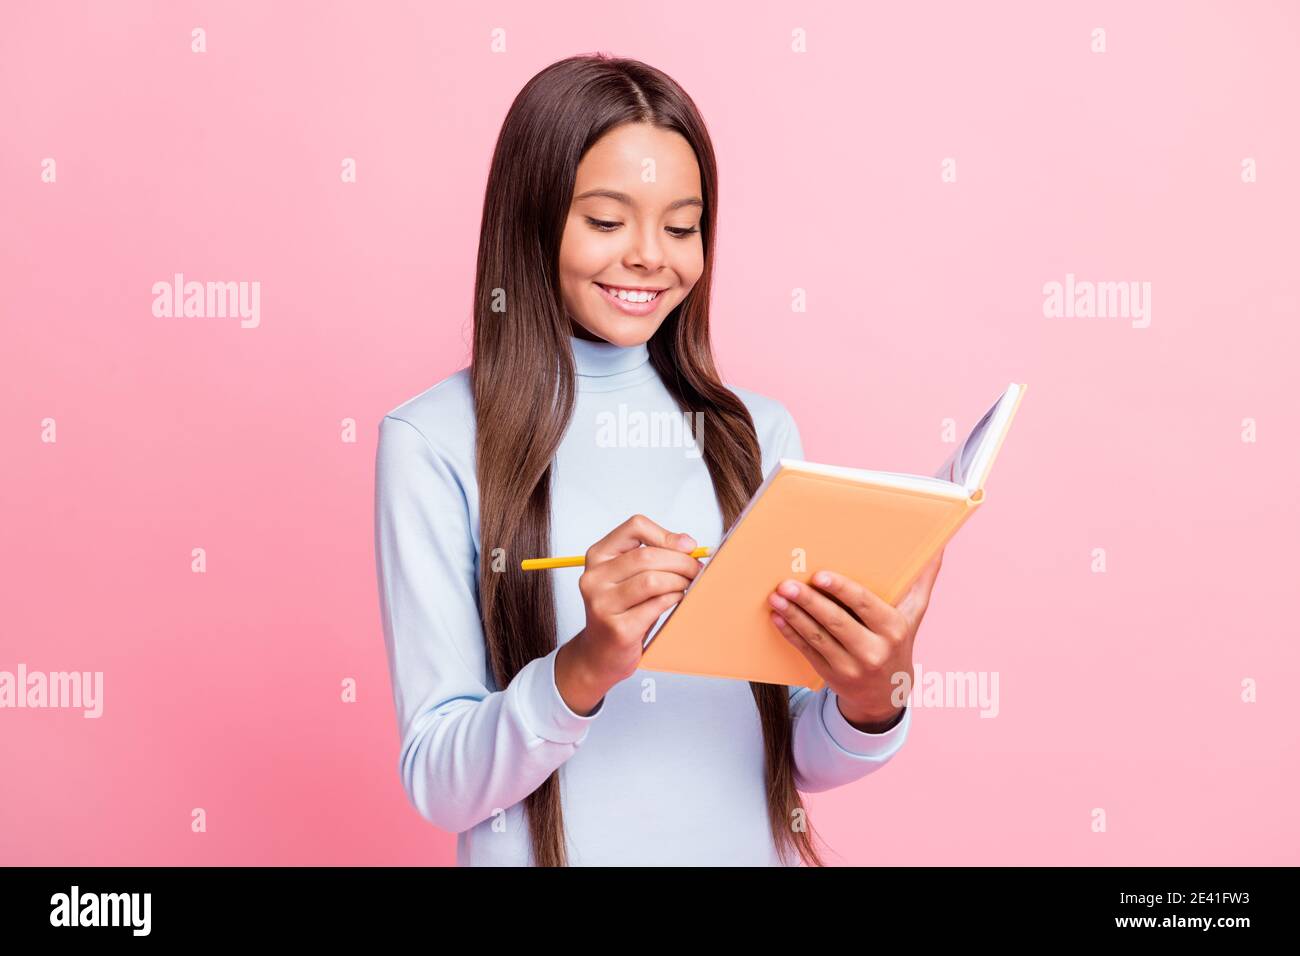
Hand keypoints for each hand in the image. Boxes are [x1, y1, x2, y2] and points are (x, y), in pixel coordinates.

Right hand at [555, 514, 702, 714]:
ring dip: (679, 581)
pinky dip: (674, 599)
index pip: (635, 527)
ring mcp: (603, 604)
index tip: (686, 546)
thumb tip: (687, 543)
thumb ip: (652, 555)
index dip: (666, 535)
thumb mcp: (628, 576)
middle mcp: (594, 578)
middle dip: (681, 561)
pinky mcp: (618, 628)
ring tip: (686, 585)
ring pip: (653, 580)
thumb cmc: (620, 612)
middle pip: (648, 556)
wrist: (599, 654)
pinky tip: (676, 600)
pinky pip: (656, 605)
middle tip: (696, 569)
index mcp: (597, 557)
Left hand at [766, 550, 943, 731]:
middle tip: (787, 584)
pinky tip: (777, 617)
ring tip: (776, 597)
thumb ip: (923, 580)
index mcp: (893, 629)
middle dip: (809, 601)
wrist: (887, 694)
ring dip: (793, 616)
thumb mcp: (914, 614)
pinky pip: (807, 651)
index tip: (820, 575)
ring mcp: (851, 666)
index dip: (841, 589)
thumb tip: (938, 547)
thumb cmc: (898, 642)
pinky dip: (790, 633)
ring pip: (817, 637)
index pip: (865, 604)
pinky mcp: (831, 675)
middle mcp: (874, 650)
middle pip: (836, 621)